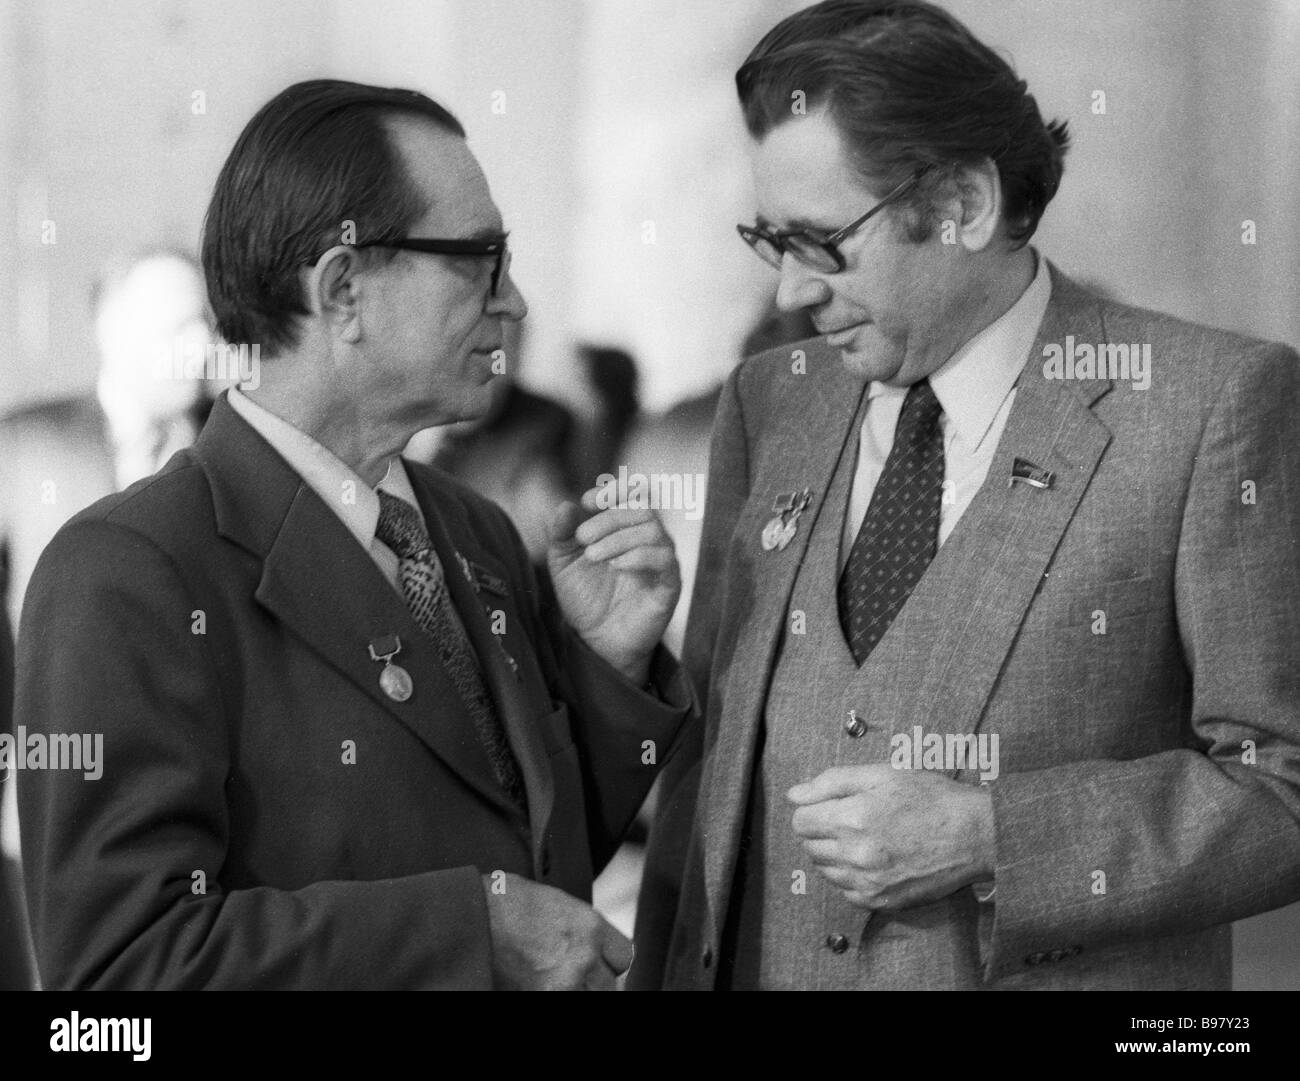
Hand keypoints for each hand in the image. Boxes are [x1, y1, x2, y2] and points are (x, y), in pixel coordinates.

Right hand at [482, 873, 633, 989]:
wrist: (466, 917)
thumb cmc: (500, 901)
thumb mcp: (551, 901)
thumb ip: (577, 925)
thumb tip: (587, 942)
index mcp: (590, 927)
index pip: (623, 957)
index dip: (607, 962)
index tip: (596, 964)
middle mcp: (583, 958)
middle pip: (607, 987)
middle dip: (591, 982)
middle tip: (569, 974)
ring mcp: (562, 985)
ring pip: (586, 998)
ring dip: (573, 991)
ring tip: (551, 980)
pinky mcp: (539, 999)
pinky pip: (558, 1004)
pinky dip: (550, 997)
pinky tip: (533, 986)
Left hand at [546, 489, 680, 684]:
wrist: (596, 642)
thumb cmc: (584, 598)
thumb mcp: (563, 563)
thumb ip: (561, 534)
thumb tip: (566, 505)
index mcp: (626, 528)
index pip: (634, 493)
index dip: (613, 491)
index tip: (586, 502)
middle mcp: (648, 541)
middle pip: (642, 509)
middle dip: (610, 517)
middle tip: (583, 538)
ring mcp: (661, 563)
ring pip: (654, 531)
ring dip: (620, 538)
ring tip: (593, 556)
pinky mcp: (669, 586)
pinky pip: (666, 560)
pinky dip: (639, 557)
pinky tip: (615, 566)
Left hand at [788, 765, 993, 911]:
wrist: (974, 834)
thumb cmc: (931, 798)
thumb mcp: (881, 774)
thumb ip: (831, 782)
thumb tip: (794, 795)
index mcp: (853, 818)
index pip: (800, 822)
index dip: (811, 810)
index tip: (829, 806)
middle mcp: (856, 855)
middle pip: (809, 847)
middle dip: (822, 831)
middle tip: (852, 819)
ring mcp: (868, 883)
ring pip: (825, 870)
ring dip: (835, 854)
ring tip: (866, 838)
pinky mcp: (881, 902)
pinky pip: (846, 891)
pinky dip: (852, 877)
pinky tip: (874, 859)